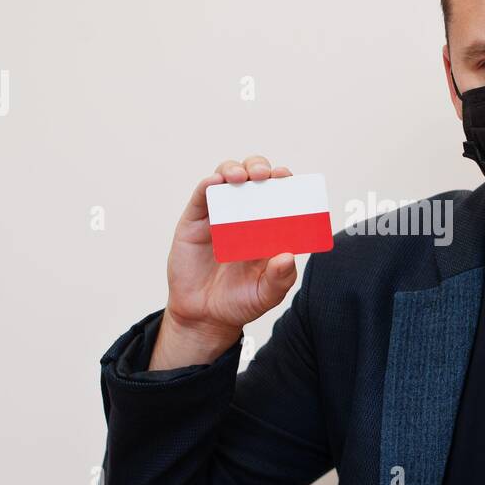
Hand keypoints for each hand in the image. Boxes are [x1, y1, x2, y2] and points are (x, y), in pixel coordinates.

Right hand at [150, 156, 296, 369]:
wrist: (204, 317)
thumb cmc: (239, 302)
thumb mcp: (266, 295)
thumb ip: (280, 278)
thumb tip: (289, 256)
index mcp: (268, 227)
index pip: (279, 194)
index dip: (284, 181)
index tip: (288, 178)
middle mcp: (245, 215)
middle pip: (254, 177)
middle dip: (260, 167)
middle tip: (266, 175)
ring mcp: (219, 215)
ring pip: (227, 177)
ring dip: (235, 169)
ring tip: (241, 177)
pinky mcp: (195, 221)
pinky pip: (202, 195)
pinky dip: (209, 183)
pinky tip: (216, 182)